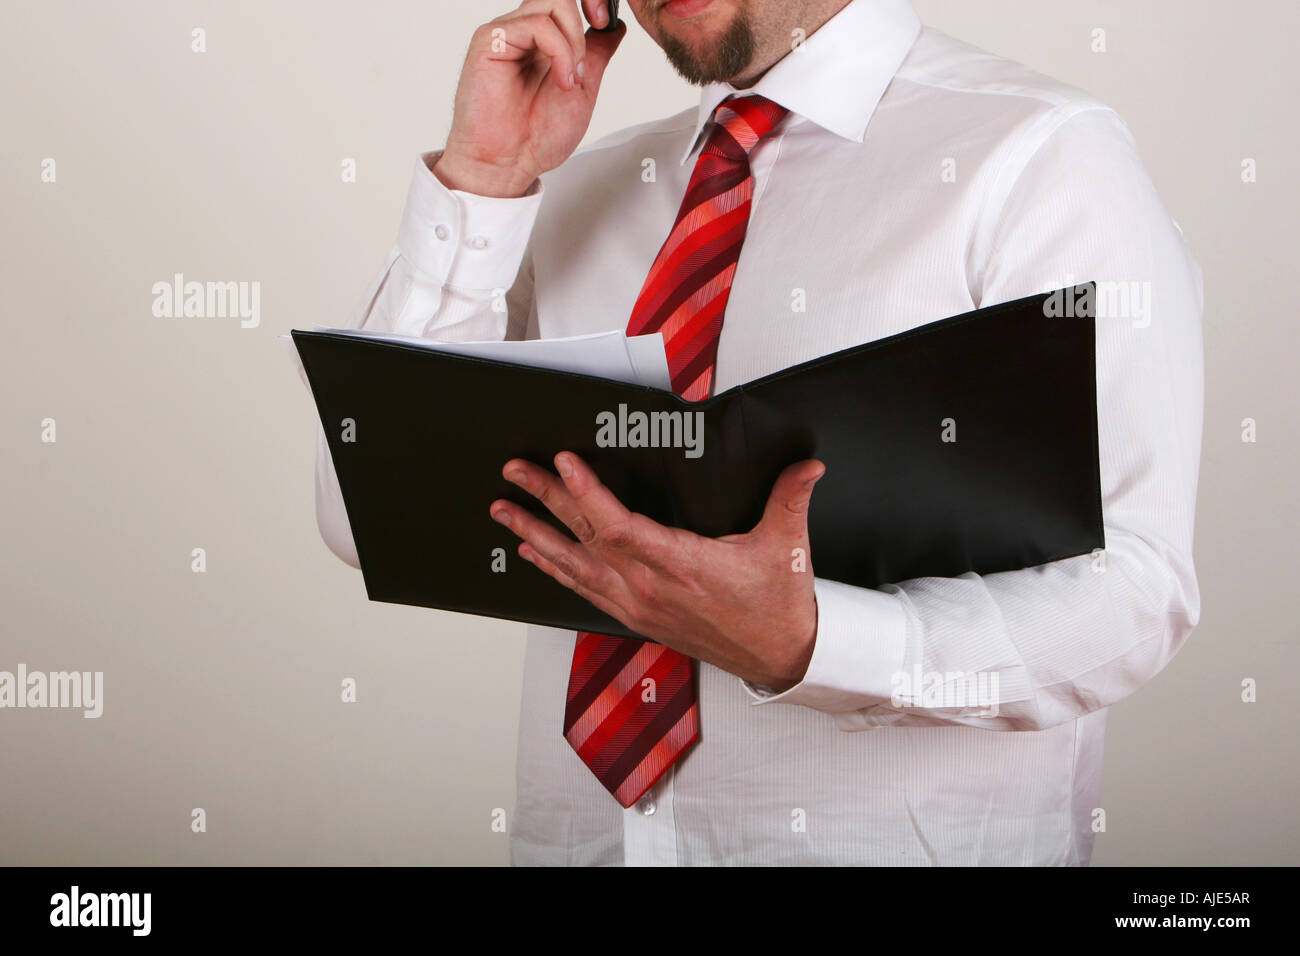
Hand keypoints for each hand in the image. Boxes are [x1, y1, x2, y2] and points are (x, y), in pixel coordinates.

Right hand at [434, 0, 625, 196]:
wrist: (508, 163)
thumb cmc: (536, 137)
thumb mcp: (584, 89)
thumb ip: (596, 54)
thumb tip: (615, 27)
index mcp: (544, 41)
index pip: (568, 1)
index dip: (593, 1)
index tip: (605, 22)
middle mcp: (524, 32)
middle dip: (587, 13)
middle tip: (589, 58)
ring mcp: (507, 33)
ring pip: (552, 1)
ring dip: (574, 41)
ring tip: (572, 79)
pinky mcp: (490, 41)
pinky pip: (536, 23)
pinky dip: (559, 50)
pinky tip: (561, 80)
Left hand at [489, 451, 825, 689]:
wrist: (780, 659)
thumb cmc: (779, 606)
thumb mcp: (788, 547)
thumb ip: (790, 498)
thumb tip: (808, 464)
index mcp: (682, 567)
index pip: (619, 528)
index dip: (586, 494)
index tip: (562, 462)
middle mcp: (649, 588)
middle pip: (584, 539)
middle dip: (545, 501)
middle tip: (514, 472)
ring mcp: (637, 605)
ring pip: (574, 566)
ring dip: (535, 535)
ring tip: (503, 511)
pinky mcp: (636, 617)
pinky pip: (583, 589)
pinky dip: (555, 568)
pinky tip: (533, 552)